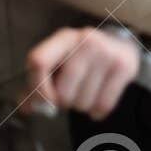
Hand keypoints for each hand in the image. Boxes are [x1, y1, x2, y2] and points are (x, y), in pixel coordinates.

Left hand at [25, 27, 139, 120]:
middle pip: (63, 91)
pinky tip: (97, 103)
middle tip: (69, 96)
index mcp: (64, 38)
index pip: (39, 62)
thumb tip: (26, 107)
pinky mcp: (124, 67)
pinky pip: (104, 104)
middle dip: (63, 102)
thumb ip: (39, 83)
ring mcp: (107, 54)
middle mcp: (86, 41)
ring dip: (81, 106)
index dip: (37, 87)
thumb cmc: (83, 57)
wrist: (122, 44)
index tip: (43, 101)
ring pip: (83, 101)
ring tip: (86, 93)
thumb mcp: (60, 61)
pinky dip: (97, 111)